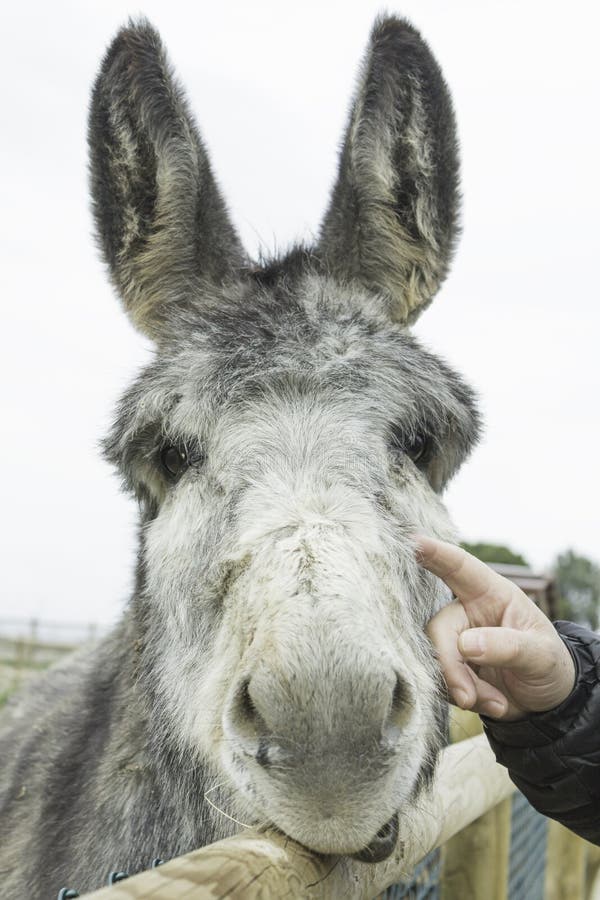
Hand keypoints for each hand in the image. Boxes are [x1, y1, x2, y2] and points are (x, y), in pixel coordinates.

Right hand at [417, 535, 575, 719]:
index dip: (435, 552)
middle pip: (439, 627)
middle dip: (451, 665)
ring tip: (497, 702)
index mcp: (491, 594)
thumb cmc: (548, 664)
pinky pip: (439, 681)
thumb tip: (465, 644)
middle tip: (469, 697)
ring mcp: (455, 639)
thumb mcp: (541, 655)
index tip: (411, 541)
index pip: (460, 567)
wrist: (544, 701)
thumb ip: (508, 646)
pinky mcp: (448, 666)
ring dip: (463, 688)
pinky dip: (465, 699)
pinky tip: (491, 703)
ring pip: (434, 658)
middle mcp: (467, 611)